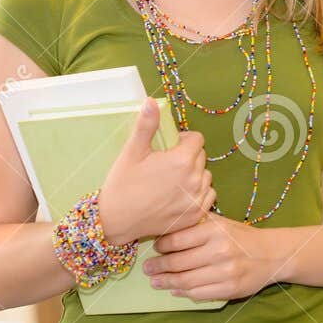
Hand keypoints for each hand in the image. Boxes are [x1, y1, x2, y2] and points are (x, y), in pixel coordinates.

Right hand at [97, 99, 213, 243]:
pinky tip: (178, 195)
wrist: (115, 221)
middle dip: (188, 156)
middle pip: (201, 157)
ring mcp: (196, 200)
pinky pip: (207, 196)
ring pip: (206, 177)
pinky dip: (197, 193)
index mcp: (182, 161)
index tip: (169, 147)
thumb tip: (151, 101)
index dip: (183, 140)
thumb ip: (147, 125)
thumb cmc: (123, 184)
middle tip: (166, 164)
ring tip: (172, 180)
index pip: (197, 139)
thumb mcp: (132, 151)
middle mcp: (194, 180)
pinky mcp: (195, 215)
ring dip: (194, 175)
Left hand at [145, 214, 282, 301]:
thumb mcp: (221, 222)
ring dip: (166, 282)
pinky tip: (174, 290)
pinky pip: (199, 294)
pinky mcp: (230, 289)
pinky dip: (183, 293)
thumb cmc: (241, 237)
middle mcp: (220, 250)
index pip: (178, 240)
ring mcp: (225, 272)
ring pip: (186, 281)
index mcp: (215, 230)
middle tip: (147, 268)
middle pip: (179, 262)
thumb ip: (196, 223)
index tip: (155, 248)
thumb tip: (165, 229)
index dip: (161, 246)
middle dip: (158, 267)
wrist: (272, 255)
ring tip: (156, 281)